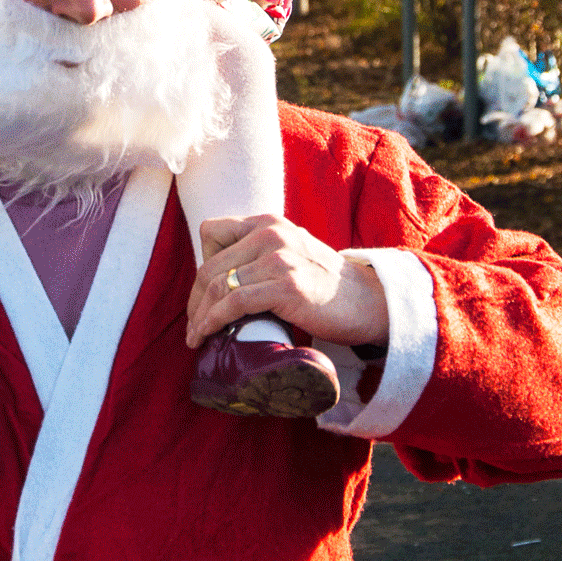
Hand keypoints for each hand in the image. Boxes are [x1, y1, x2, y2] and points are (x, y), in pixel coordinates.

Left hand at [185, 214, 389, 349]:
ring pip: (218, 286)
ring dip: (200, 316)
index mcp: (267, 223)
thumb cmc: (324, 285)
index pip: (211, 233)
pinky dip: (215, 321)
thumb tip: (219, 280)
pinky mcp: (287, 285)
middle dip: (195, 300)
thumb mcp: (289, 253)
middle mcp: (270, 233)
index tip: (203, 295)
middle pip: (209, 266)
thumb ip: (259, 254)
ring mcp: (279, 258)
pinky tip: (208, 335)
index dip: (201, 266)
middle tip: (193, 326)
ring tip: (196, 337)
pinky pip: (235, 302)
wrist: (368, 301)